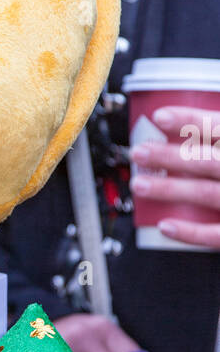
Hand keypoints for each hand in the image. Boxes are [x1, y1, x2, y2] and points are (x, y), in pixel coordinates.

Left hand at [130, 106, 219, 248]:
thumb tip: (195, 123)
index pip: (219, 126)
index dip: (189, 120)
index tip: (159, 117)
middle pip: (207, 160)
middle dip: (169, 156)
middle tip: (139, 153)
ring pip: (207, 194)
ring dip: (170, 189)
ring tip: (140, 184)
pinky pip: (216, 235)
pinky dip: (190, 232)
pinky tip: (164, 226)